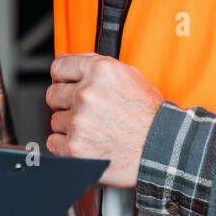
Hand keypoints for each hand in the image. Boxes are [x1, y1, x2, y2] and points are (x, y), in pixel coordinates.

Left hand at [45, 53, 163, 186]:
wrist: (163, 150)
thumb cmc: (150, 116)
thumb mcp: (130, 77)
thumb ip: (98, 67)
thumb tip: (73, 66)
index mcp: (100, 71)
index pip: (58, 67)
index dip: (62, 79)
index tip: (66, 86)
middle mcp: (87, 94)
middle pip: (52, 94)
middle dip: (65, 103)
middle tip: (84, 112)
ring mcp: (79, 122)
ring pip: (55, 120)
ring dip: (69, 126)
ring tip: (93, 130)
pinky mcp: (74, 147)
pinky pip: (53, 142)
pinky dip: (66, 146)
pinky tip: (86, 144)